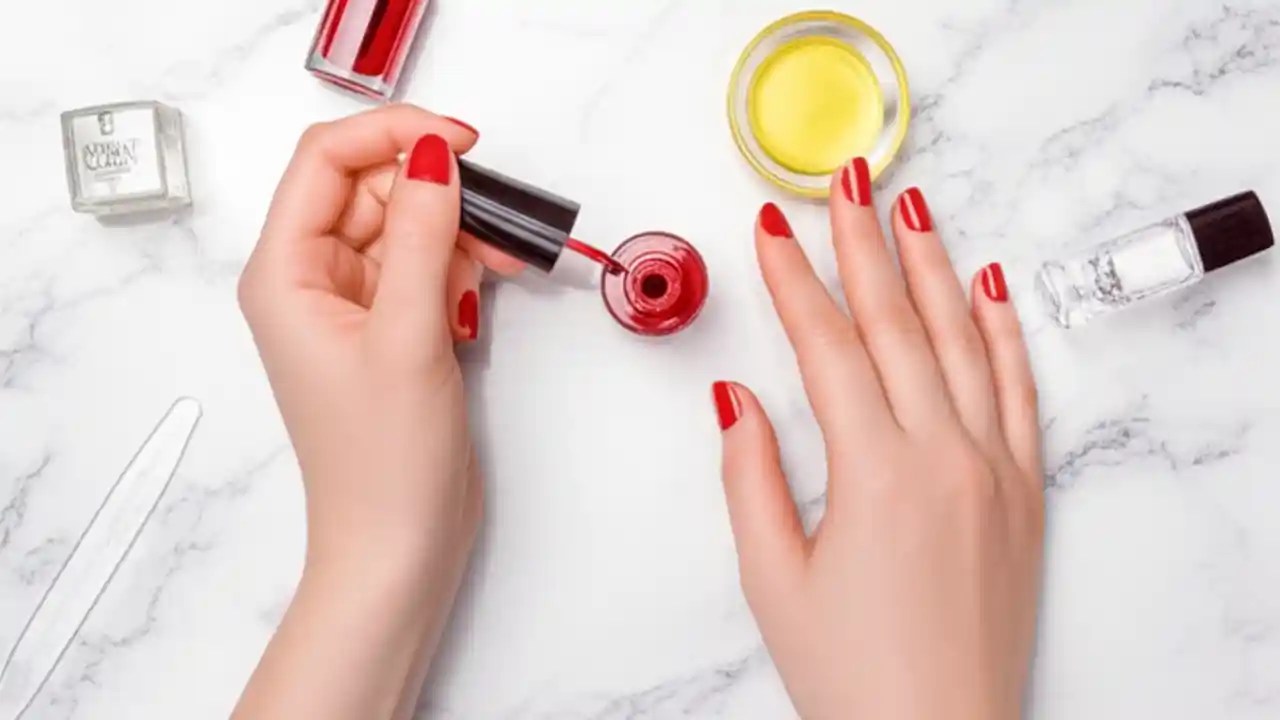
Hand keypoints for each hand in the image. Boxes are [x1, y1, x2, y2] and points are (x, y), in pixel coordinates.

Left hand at [235, 105, 517, 719]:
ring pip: (407, 224)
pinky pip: (426, 264)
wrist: (399, 544)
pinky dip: (461, 263)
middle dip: (437, 190)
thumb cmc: (383, 459)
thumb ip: (422, 236)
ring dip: (458, 230)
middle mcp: (312, 279)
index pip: (327, 161)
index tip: (461, 142)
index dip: (393, 136)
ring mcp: (355, 303)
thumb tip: (433, 156)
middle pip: (372, 188)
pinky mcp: (393, 326)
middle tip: (497, 211)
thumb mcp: (407, 335)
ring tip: (503, 260)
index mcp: (285, 273)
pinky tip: (489, 284)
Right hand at [715, 161, 1042, 719]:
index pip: (829, 347)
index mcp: (875, 473)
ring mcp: (994, 470)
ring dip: (932, 268)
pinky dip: (1003, 334)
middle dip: (864, 245)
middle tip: (847, 181)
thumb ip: (750, 478)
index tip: (772, 226)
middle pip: (897, 324)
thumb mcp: (774, 579)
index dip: (795, 280)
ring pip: (961, 342)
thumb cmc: (854, 675)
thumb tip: (735, 397)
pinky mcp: (1023, 493)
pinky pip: (1019, 392)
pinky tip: (987, 287)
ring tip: (910, 208)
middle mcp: (944, 456)